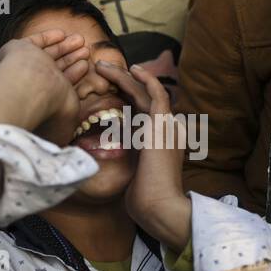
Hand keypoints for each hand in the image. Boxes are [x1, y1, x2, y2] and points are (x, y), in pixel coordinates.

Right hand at [0, 30, 90, 146]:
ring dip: (65, 47)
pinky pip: (35, 41)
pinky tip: (62, 34)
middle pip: (57, 67)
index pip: (62, 84)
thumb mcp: (66, 124)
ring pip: (49, 54)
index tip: (86, 66)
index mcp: (46, 99)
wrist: (29, 90)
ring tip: (81, 40)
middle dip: (72, 58)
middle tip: (85, 50)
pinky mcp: (17, 50)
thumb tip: (72, 141)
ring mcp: (25, 66)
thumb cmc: (48, 110)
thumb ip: (70, 126)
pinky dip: (48, 37)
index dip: (75, 75)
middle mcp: (35, 84)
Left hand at [98, 61, 190, 253]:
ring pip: (146, 91)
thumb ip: (130, 156)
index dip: (127, 97)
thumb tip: (111, 147)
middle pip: (144, 97)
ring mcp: (168, 124)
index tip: (109, 88)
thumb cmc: (145, 198)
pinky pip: (156, 92)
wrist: (158, 205)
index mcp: (163, 140)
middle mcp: (169, 128)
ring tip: (101, 65)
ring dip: (124, 76)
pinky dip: (145, 79)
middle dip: (123, 82)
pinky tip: (130, 68)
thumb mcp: (135, 172)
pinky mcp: (163, 123)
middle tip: (102, 69)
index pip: (144, 111)